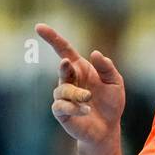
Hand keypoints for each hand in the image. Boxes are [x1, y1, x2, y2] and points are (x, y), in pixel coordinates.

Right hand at [36, 23, 124, 145]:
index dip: (52, 38)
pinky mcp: (61, 111)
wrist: (107, 128)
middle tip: (67, 64)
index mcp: (80, 69)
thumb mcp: (115, 83)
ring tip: (89, 99)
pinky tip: (86, 110)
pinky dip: (75, 107)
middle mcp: (69, 80)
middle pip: (61, 68)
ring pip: (63, 89)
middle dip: (64, 67)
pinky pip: (61, 105)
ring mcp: (63, 95)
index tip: (39, 26)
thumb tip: (95, 53)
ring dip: (78, 93)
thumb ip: (107, 68)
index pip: (64, 50)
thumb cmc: (111, 102)